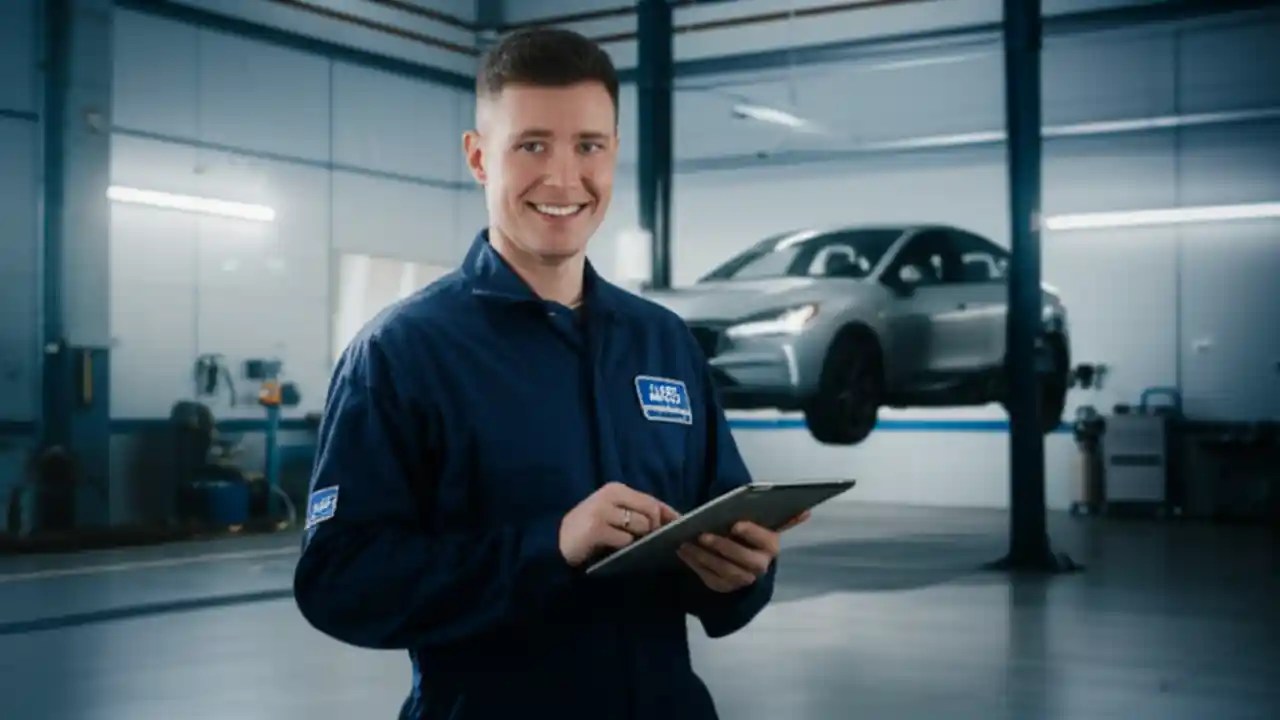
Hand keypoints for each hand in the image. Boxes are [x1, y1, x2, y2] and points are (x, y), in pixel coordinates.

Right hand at [559, 482, 679, 566]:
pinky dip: (622, 547)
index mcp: (616, 489)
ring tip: (627, 544)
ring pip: (640, 525)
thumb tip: (669, 521)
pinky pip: (624, 540)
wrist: (555, 543)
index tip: (681, 526)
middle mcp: (610, 495)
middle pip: (650, 510)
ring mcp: (602, 510)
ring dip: (638, 539)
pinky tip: (612, 549)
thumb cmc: (588, 530)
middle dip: (655, 528)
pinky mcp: (596, 528)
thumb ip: (636, 514)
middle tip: (652, 541)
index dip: (669, 513)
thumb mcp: (612, 515)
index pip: (652, 500)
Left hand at [677, 510, 809, 592]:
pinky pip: (709, 579)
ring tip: (686, 542)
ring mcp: (742, 580)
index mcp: (771, 547)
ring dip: (704, 557)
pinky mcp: (724, 587)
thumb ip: (783, 518)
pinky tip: (684, 552)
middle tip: (702, 534)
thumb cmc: (750, 537)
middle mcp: (760, 567)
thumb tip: (807, 511)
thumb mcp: (764, 526)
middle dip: (723, 547)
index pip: (766, 541)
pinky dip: (695, 564)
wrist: (741, 562)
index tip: (735, 524)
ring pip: (724, 571)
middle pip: (744, 561)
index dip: (752, 534)